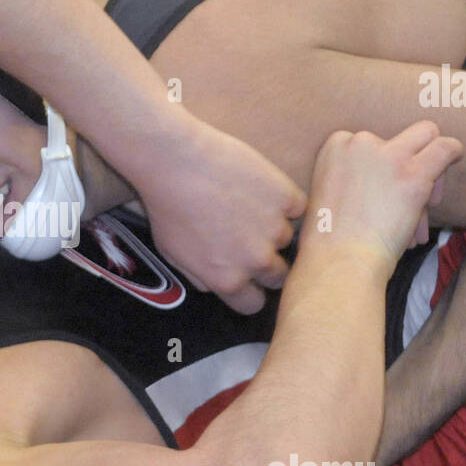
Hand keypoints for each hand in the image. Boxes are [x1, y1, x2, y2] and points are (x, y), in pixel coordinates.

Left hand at [134, 119, 306, 313]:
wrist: (175, 161)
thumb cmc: (167, 206)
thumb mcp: (172, 254)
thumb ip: (201, 277)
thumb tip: (218, 286)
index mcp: (228, 280)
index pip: (254, 304)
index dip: (250, 291)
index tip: (247, 278)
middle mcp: (256, 260)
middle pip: (278, 277)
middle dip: (267, 263)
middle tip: (251, 240)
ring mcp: (275, 228)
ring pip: (288, 239)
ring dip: (273, 228)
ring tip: (249, 206)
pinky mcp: (286, 197)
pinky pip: (298, 207)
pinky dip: (285, 201)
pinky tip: (263, 190)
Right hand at [302, 121, 462, 266]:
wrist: (340, 260)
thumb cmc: (334, 238)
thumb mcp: (332, 190)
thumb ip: (357, 172)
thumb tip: (392, 173)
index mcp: (337, 144)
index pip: (374, 141)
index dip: (384, 166)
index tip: (382, 193)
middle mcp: (360, 142)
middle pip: (401, 139)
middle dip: (409, 162)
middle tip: (409, 195)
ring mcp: (388, 155)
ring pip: (425, 134)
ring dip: (429, 166)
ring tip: (423, 208)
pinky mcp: (413, 173)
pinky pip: (446, 147)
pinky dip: (453, 152)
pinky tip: (455, 158)